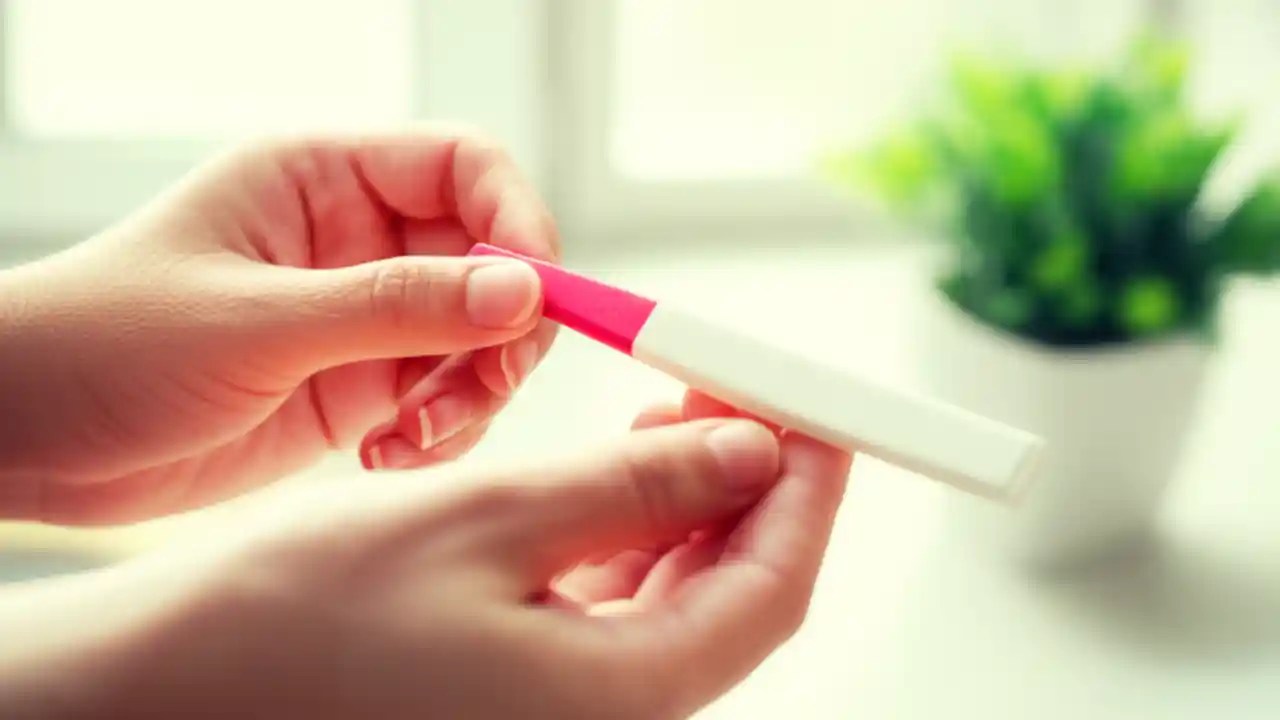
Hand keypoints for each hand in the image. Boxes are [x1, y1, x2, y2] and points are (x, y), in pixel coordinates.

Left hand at [0, 128, 558, 523]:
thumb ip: (397, 307)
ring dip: (472, 396)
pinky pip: (444, 401)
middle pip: (492, 262)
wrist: (30, 439)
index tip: (538, 296)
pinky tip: (382, 458)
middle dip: (503, 332)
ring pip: (479, 341)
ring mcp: (362, 318)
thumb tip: (526, 290)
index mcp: (326, 181)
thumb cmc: (109, 344)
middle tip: (479, 390)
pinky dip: (440, 434)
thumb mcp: (258, 322)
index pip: (466, 168)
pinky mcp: (357, 387)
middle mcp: (357, 242)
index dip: (518, 220)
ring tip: (409, 440)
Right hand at [0, 393, 851, 719]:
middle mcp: (605, 716)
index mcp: (617, 699)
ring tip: (684, 411)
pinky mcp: (522, 679)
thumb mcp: (488, 521)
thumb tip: (749, 454)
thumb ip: (637, 489)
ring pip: (675, 594)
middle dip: (753, 488)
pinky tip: (619, 469)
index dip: (810, 494)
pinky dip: (632, 531)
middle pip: (731, 593)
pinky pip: (615, 604)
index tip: (820, 414)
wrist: (173, 686)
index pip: (770, 590)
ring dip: (691, 500)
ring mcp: (564, 705)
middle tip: (748, 394)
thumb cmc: (300, 615)